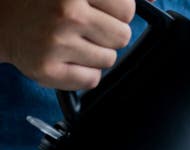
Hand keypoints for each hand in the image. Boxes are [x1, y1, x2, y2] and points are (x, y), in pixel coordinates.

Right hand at [0, 0, 135, 89]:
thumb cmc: (41, 1)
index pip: (127, 9)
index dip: (116, 12)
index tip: (101, 10)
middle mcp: (66, 14)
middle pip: (123, 37)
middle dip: (108, 33)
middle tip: (84, 26)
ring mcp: (56, 43)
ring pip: (109, 60)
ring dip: (95, 53)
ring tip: (72, 40)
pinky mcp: (47, 69)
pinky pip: (92, 80)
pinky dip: (83, 72)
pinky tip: (66, 57)